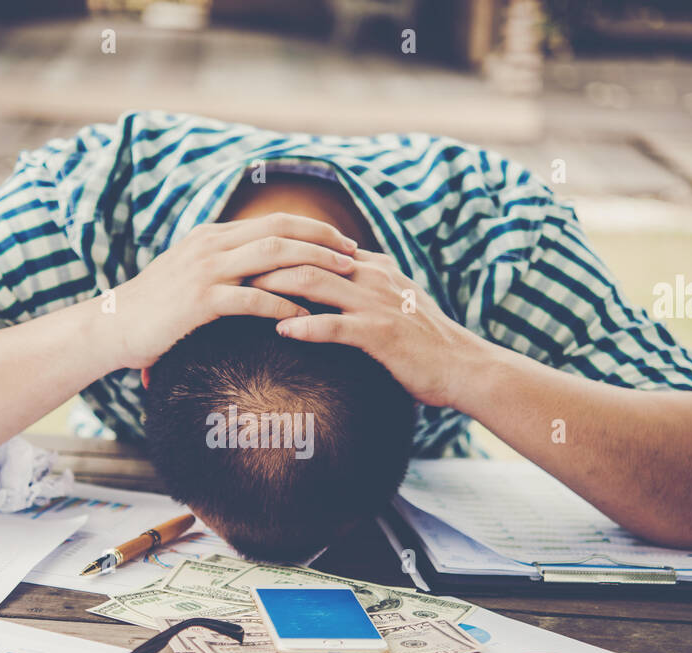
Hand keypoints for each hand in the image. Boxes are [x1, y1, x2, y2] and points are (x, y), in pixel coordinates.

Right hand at [100, 213, 358, 369]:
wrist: (113, 326)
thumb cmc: (155, 310)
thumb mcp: (191, 276)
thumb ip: (223, 268)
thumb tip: (258, 273)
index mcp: (213, 235)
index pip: (274, 221)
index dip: (314, 230)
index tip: (344, 243)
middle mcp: (211, 244)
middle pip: (281, 230)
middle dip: (324, 241)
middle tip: (356, 256)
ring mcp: (205, 270)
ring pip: (273, 257)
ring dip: (314, 266)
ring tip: (343, 279)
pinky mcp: (200, 300)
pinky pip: (253, 299)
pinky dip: (284, 307)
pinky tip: (306, 319)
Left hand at [253, 248, 481, 406]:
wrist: (464, 367)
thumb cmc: (424, 344)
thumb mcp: (392, 306)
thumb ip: (361, 293)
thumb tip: (326, 291)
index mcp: (372, 267)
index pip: (315, 246)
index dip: (277, 249)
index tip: (242, 257)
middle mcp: (372, 277)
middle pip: (306, 256)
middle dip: (263, 261)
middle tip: (228, 271)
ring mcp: (376, 303)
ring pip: (314, 282)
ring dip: (273, 286)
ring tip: (241, 295)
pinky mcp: (380, 333)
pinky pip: (334, 325)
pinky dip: (304, 325)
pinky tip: (279, 331)